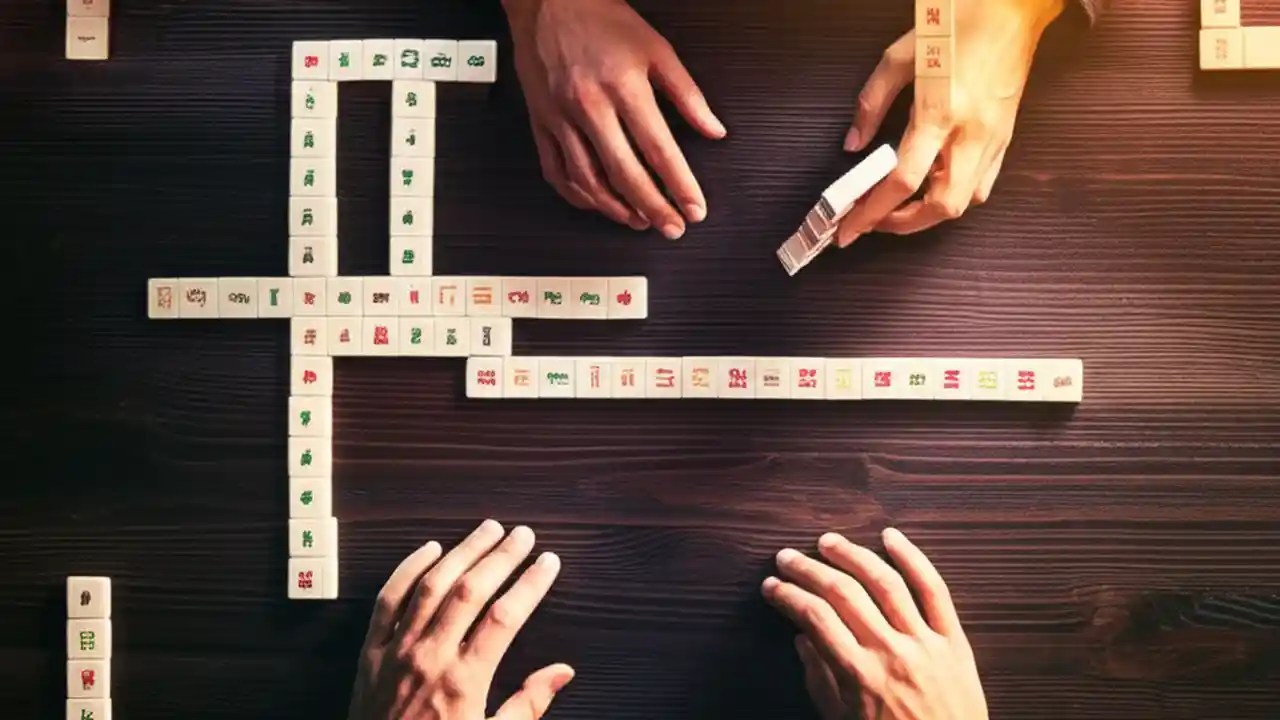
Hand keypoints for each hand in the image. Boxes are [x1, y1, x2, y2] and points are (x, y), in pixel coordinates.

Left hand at [348, 520, 572, 719]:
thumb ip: (527, 705)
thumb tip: (562, 672)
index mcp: (465, 681)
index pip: (506, 616)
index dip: (530, 584)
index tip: (549, 562)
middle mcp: (431, 658)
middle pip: (470, 590)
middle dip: (501, 557)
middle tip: (522, 535)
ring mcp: (397, 651)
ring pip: (432, 586)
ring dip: (462, 552)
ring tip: (487, 530)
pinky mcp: (371, 652)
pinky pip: (387, 600)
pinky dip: (407, 569)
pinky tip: (429, 550)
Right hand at [503, 0, 725, 238]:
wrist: (549, 2)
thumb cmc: (603, 21)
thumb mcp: (657, 49)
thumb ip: (688, 94)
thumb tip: (714, 131)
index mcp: (623, 87)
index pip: (658, 149)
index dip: (680, 185)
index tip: (695, 208)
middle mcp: (589, 106)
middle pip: (625, 174)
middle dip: (653, 208)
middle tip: (672, 228)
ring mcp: (560, 119)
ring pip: (588, 180)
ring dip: (617, 209)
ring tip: (641, 222)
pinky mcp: (540, 124)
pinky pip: (557, 172)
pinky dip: (579, 196)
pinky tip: (599, 204)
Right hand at [762, 528, 987, 719]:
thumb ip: (820, 681)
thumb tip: (802, 639)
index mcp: (860, 676)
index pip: (815, 618)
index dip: (788, 596)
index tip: (771, 586)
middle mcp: (891, 653)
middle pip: (844, 593)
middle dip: (809, 570)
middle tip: (787, 557)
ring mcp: (925, 644)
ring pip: (886, 583)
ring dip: (852, 555)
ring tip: (828, 541)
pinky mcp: (954, 642)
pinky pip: (935, 591)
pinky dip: (914, 559)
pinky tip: (891, 537)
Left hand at [837, 0, 1066, 243]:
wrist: (1013, 10)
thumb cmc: (958, 25)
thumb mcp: (898, 57)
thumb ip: (870, 103)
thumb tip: (854, 143)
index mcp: (940, 113)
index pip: (903, 180)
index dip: (872, 211)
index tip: (850, 226)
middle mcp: (970, 134)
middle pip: (941, 207)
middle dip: (903, 224)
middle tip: (873, 220)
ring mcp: (993, 140)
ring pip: (966, 203)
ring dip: (929, 214)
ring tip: (899, 206)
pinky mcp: (1005, 139)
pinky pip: (982, 185)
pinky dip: (954, 196)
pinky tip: (933, 186)